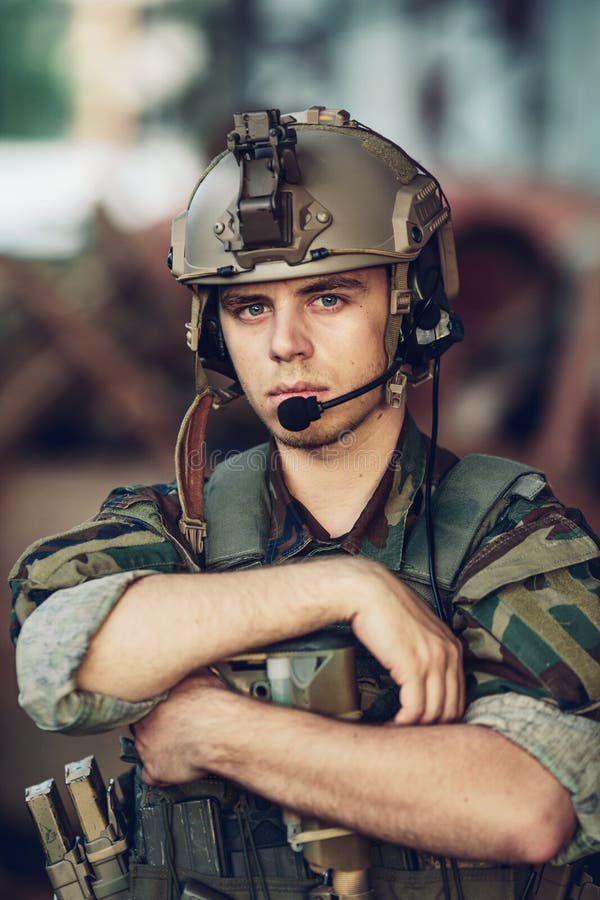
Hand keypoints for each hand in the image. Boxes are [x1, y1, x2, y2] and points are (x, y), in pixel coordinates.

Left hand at [132, 668, 227, 784]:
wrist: (219, 730)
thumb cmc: (212, 703)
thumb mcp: (199, 675)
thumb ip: (185, 675)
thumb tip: (187, 669)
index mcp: (150, 701)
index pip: (142, 704)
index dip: (156, 709)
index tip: (166, 710)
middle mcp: (143, 724)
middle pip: (140, 727)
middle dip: (154, 728)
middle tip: (173, 728)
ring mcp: (146, 748)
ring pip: (143, 751)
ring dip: (157, 751)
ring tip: (176, 748)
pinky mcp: (155, 771)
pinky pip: (150, 776)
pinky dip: (160, 774)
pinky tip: (172, 768)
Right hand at [347, 559, 463, 724]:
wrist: (367, 590)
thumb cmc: (385, 608)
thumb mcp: (416, 629)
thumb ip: (426, 651)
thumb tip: (420, 678)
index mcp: (452, 646)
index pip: (458, 695)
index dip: (442, 717)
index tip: (424, 726)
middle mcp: (449, 654)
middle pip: (450, 708)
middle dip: (432, 729)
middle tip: (411, 738)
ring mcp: (434, 661)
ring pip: (434, 713)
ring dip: (416, 730)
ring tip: (398, 735)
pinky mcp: (413, 667)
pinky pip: (415, 709)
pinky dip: (404, 724)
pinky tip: (392, 726)